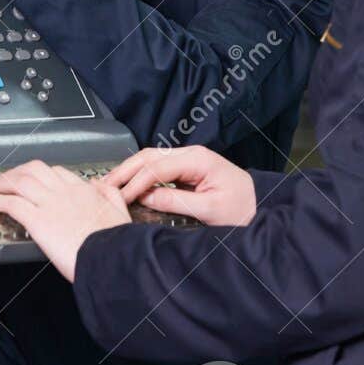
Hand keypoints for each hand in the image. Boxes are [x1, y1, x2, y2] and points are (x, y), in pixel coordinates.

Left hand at [0, 162, 130, 281]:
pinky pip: (11, 203)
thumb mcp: (121, 212)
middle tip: (6, 179)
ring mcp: (50, 204)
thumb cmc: (117, 242)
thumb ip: (110, 194)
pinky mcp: (38, 221)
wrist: (111, 257)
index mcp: (84, 191)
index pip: (58, 173)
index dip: (41, 174)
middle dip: (17, 172)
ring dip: (1, 182)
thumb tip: (98, 184)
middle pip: (35, 170)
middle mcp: (65, 192)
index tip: (33, 179)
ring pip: (19, 182)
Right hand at [105, 146, 256, 226]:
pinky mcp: (184, 168)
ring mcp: (187, 159)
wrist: (259, 205)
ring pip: (149, 158)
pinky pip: (156, 166)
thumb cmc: (241, 207)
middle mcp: (190, 154)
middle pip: (149, 156)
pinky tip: (127, 184)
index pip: (157, 167)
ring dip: (129, 170)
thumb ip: (176, 202)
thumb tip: (146, 197)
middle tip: (105, 186)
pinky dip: (139, 174)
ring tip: (110, 185)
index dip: (136, 182)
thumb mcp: (210, 209)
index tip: (122, 198)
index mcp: (198, 159)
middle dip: (125, 171)